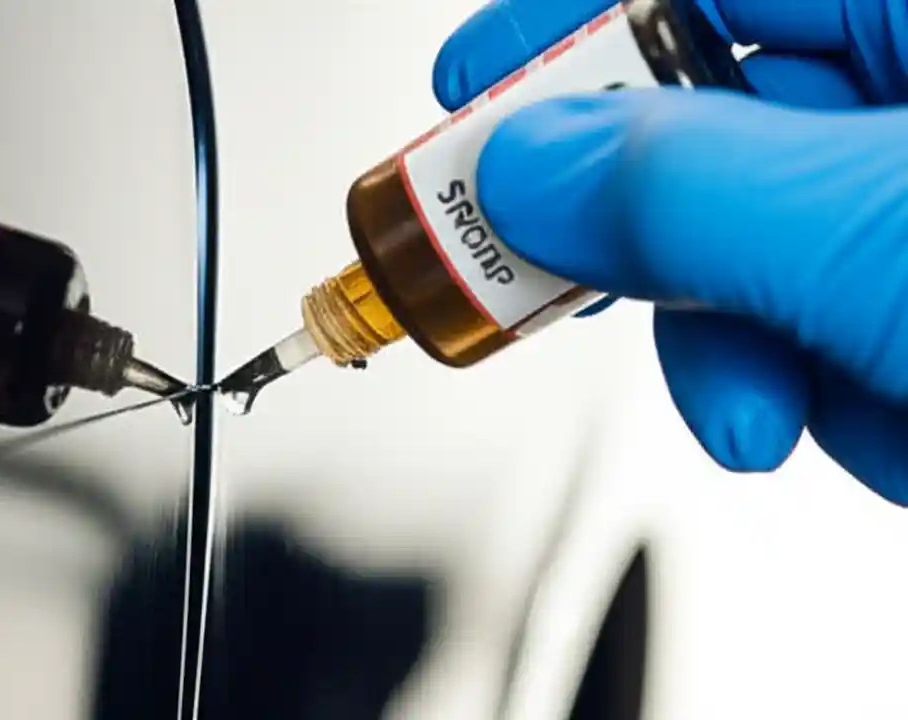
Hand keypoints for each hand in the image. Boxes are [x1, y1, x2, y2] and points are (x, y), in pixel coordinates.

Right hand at [433, 0, 907, 504]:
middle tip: (553, 278)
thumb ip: (680, 189)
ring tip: (783, 407)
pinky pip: (816, 345)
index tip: (466, 89)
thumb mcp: (875, 232)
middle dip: (649, 249)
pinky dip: (825, 404)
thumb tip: (524, 171)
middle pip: (706, 143)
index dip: (567, 32)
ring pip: (751, 266)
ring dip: (742, 360)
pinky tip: (890, 427)